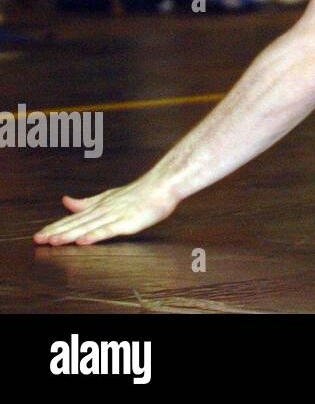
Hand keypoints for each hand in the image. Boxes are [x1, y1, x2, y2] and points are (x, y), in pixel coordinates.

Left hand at [34, 176, 178, 245]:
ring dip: (70, 234)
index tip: (39, 234)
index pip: (73, 218)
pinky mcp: (127, 222)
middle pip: (77, 223)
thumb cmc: (139, 192)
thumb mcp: (108, 196)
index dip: (55, 226)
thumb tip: (65, 201)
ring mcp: (115, 216)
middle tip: (38, 240)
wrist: (163, 185)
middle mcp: (103, 211)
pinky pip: (109, 230)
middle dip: (56, 232)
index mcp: (98, 206)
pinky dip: (95, 235)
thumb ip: (86, 202)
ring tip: (54, 241)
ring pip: (89, 227)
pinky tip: (83, 241)